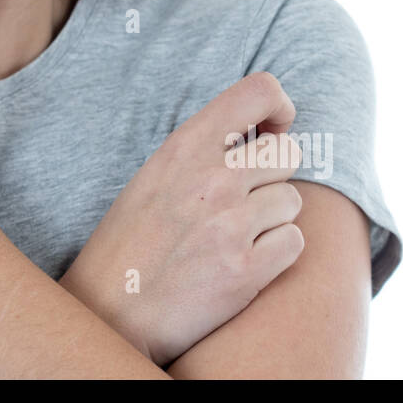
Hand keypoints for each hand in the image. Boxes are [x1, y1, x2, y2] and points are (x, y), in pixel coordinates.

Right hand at [59, 72, 305, 367]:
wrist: (108, 310)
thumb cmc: (130, 241)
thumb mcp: (155, 175)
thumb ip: (203, 150)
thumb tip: (260, 131)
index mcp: (185, 146)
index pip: (260, 91)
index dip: (280, 108)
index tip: (271, 132)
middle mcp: (212, 178)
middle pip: (289, 153)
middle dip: (274, 176)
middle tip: (244, 199)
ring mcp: (230, 224)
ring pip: (292, 201)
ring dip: (272, 219)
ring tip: (232, 236)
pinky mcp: (245, 270)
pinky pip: (293, 242)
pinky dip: (275, 254)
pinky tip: (241, 262)